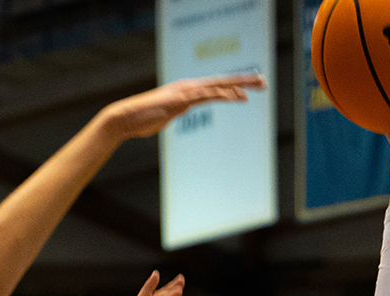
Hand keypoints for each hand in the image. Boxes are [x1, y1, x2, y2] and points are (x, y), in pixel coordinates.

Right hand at [98, 75, 267, 140]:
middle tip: (264, 82)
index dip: (235, 85)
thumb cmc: (144, 119)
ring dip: (240, 86)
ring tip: (258, 87)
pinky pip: (207, 95)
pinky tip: (238, 97)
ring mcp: (185, 91)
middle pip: (222, 81)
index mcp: (187, 90)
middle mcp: (188, 86)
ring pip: (218, 85)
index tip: (252, 87)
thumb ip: (179, 108)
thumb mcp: (168, 113)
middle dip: (244, 81)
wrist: (125, 119)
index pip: (216, 86)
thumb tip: (185, 108)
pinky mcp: (181, 99)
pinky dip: (224, 95)